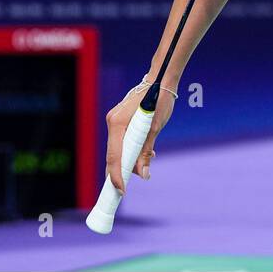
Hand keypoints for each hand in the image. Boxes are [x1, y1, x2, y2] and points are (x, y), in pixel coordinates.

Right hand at [103, 78, 175, 193]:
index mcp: (118, 123)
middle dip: (125, 170)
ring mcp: (115, 121)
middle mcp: (112, 122)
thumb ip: (146, 152)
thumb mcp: (155, 128)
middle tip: (140, 178)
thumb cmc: (160, 101)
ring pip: (119, 149)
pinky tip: (147, 150)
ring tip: (151, 157)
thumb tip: (143, 174)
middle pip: (114, 155)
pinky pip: (122, 141)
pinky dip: (132, 149)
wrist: (160, 81)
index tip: (122, 191)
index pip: (114, 156)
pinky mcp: (120, 121)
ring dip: (132, 158)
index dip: (117, 176)